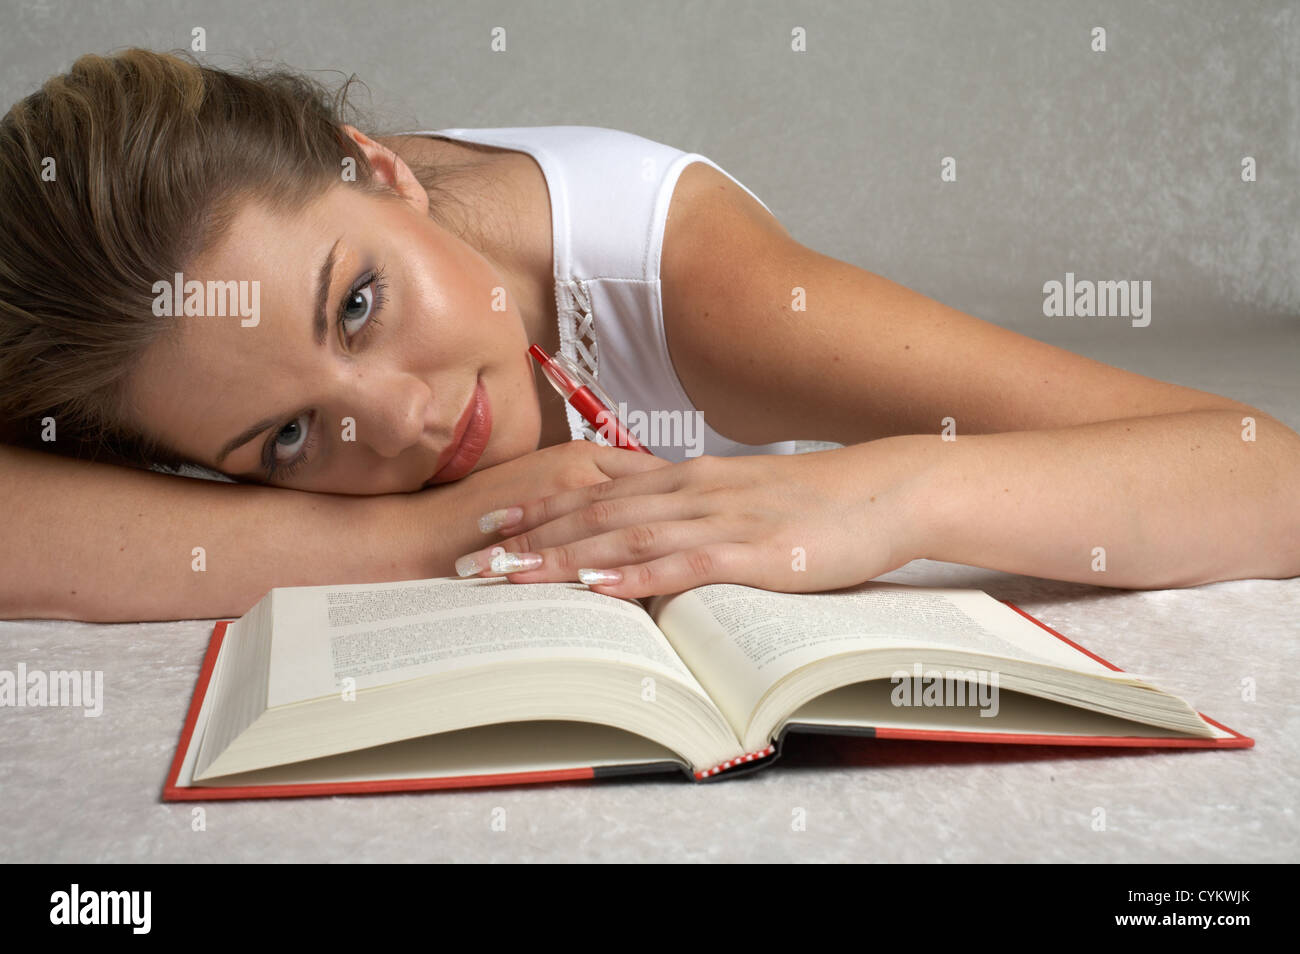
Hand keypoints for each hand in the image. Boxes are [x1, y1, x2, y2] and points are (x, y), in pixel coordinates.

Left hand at [452, 440, 931, 598]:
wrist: (882, 490)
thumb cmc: (815, 501)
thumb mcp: (744, 498)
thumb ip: (695, 511)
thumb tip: (653, 536)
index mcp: (687, 479)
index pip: (597, 491)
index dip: (540, 505)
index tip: (491, 518)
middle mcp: (690, 491)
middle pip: (594, 513)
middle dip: (528, 536)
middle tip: (471, 557)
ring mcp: (719, 519)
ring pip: (624, 537)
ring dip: (562, 556)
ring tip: (509, 574)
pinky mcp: (751, 552)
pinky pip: (681, 563)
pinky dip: (634, 575)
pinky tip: (597, 586)